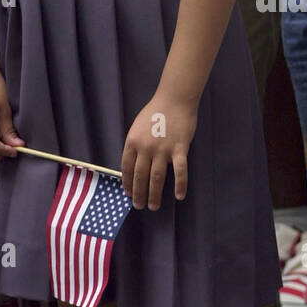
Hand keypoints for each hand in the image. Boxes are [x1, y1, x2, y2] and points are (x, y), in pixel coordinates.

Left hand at [122, 91, 197, 209]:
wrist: (175, 99)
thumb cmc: (156, 111)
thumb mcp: (137, 127)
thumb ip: (136, 145)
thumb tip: (134, 164)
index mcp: (133, 141)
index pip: (127, 168)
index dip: (127, 183)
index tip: (128, 193)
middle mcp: (146, 148)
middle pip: (140, 176)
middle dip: (139, 194)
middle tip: (139, 206)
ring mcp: (163, 149)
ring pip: (157, 178)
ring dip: (154, 194)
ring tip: (154, 206)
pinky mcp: (179, 149)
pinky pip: (180, 171)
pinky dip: (180, 184)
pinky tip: (180, 196)